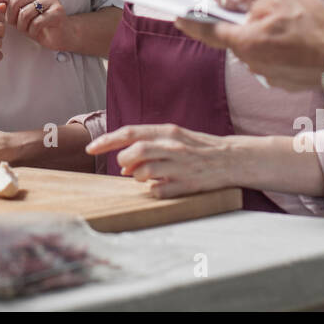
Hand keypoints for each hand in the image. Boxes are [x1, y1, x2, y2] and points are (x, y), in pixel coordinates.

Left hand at [0, 0, 72, 50]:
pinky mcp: (58, 12)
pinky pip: (36, 23)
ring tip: (27, 29)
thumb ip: (6, 5)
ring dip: (22, 27)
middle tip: (15, 25)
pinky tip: (36, 32)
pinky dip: (32, 31)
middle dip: (10, 17)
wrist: (61, 35)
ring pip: (25, 13)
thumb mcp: (19, 14)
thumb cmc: (38, 23)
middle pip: (15, 1)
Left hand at [85, 124, 236, 197]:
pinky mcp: (187, 185)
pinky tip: (161, 186)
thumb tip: (124, 165)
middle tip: (127, 168)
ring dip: (137, 177)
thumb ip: (149, 146)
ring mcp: (180, 167)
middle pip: (135, 151)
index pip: (130, 133)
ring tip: (146, 176)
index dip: (107, 141)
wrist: (233, 159)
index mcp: (167, 131)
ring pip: (144, 173)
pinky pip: (158, 191)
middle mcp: (172, 147)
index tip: (90, 149)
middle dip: (123, 161)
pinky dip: (152, 191)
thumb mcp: (174, 138)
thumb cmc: (199, 148)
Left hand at [175, 0, 323, 91]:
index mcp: (246, 41)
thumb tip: (248, 15)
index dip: (192, 23)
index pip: (210, 32)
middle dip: (244, 27)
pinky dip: (279, 51)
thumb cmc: (315, 26)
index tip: (178, 18)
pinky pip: (273, 61)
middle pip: (237, 40)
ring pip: (257, 50)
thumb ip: (254, 7)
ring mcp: (268, 75)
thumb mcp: (280, 0)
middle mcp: (253, 62)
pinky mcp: (283, 82)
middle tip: (263, 14)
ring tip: (289, 28)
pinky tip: (297, 43)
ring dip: (265, 39)